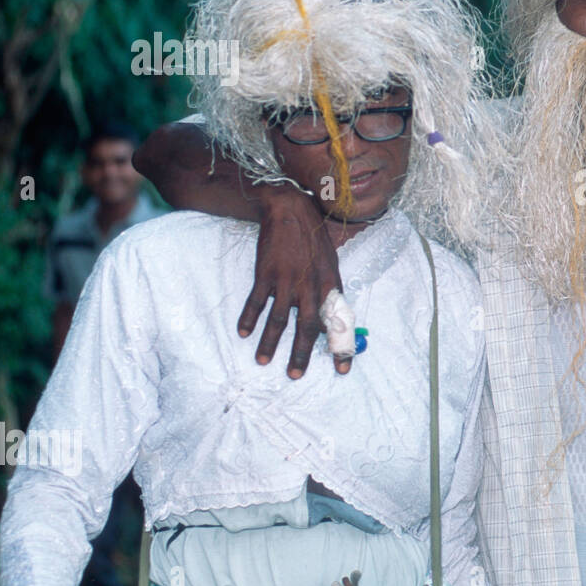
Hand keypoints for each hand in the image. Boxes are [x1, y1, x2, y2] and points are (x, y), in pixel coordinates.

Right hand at [238, 186, 347, 378]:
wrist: (291, 209)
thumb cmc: (313, 238)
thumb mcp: (330, 264)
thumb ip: (329, 292)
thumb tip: (327, 321)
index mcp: (330, 284)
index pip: (338, 323)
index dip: (340, 348)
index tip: (342, 370)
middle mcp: (310, 286)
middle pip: (307, 327)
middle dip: (301, 354)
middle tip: (295, 375)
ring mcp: (286, 280)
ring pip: (279, 319)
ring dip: (270, 343)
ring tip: (263, 362)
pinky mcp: (266, 273)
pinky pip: (256, 302)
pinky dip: (249, 318)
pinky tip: (243, 333)